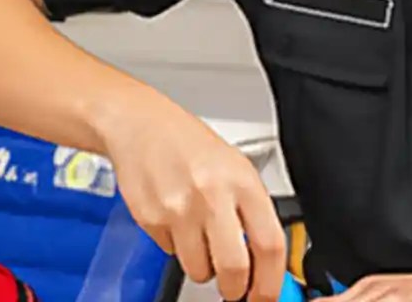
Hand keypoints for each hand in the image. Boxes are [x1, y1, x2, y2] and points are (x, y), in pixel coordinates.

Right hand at [103, 88, 286, 301]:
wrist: (141, 126)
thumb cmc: (190, 146)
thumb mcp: (236, 169)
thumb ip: (252, 212)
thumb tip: (265, 259)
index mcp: (242, 182)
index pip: (269, 244)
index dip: (270, 280)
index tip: (267, 294)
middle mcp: (212, 196)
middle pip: (234, 268)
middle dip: (236, 289)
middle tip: (235, 289)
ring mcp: (179, 210)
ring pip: (199, 269)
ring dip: (204, 268)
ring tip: (201, 239)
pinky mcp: (151, 220)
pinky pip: (171, 254)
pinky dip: (177, 247)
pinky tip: (176, 219)